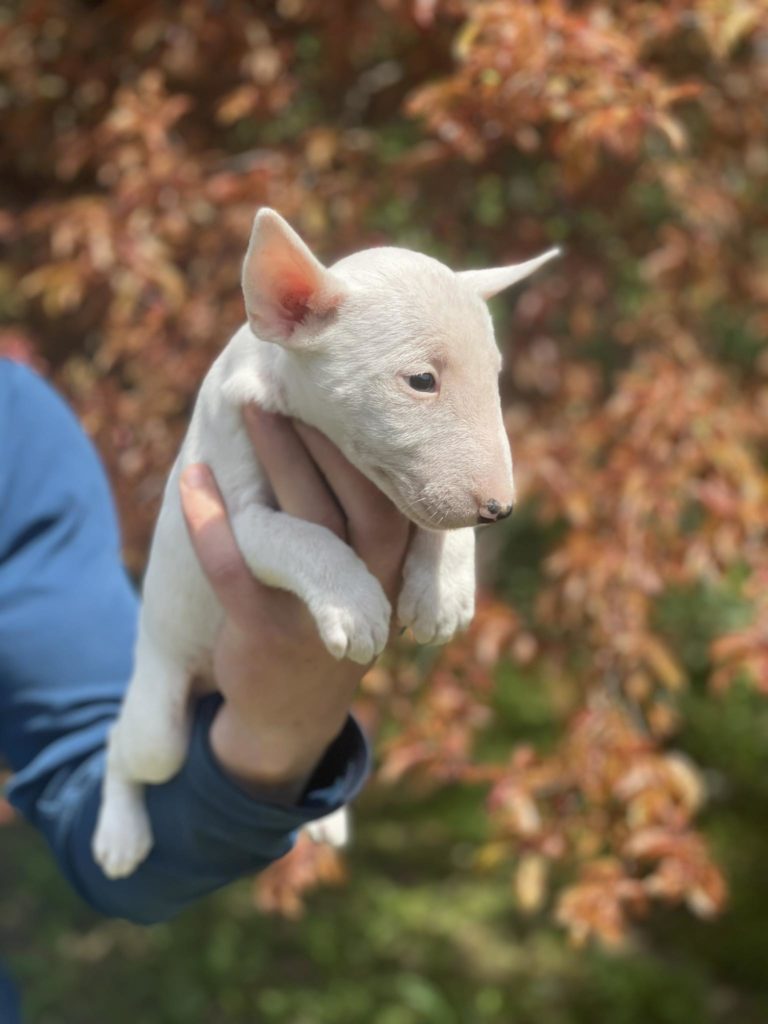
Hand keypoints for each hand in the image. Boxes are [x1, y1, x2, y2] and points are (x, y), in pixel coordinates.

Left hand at [179, 407, 410, 802]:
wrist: (293, 712)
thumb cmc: (336, 612)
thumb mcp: (371, 566)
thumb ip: (370, 507)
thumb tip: (353, 417)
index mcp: (405, 562)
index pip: (399, 486)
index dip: (370, 431)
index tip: (344, 376)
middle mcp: (376, 584)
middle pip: (357, 494)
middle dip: (322, 431)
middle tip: (291, 373)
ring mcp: (327, 611)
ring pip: (304, 522)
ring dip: (274, 457)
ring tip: (247, 403)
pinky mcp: (270, 633)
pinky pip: (236, 565)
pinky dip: (210, 519)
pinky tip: (193, 477)